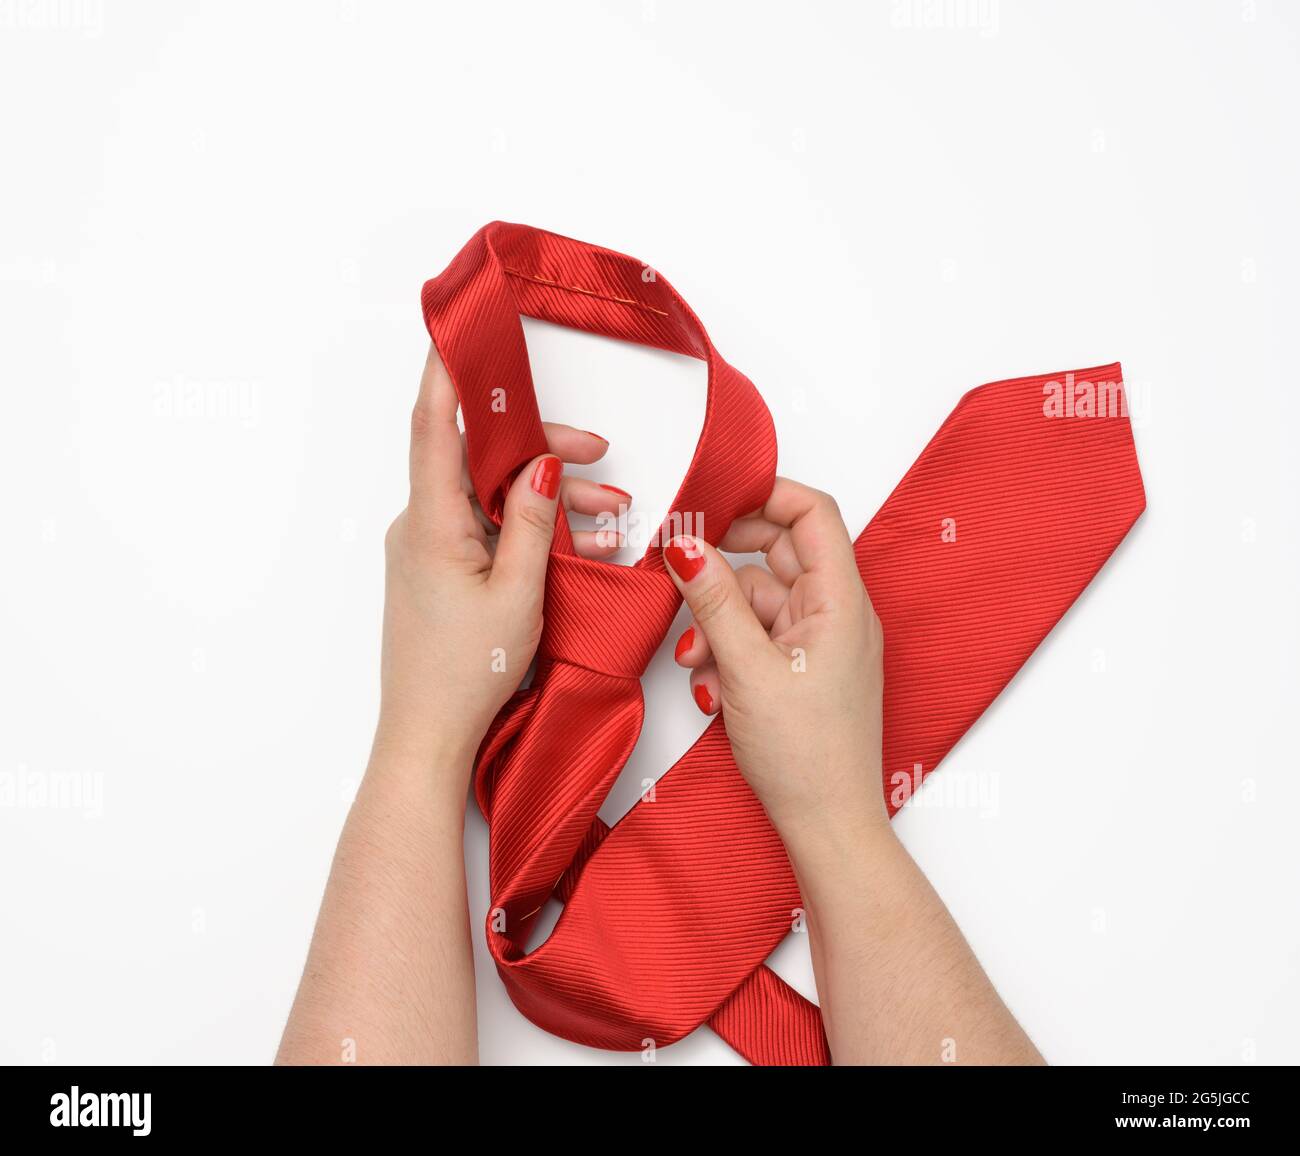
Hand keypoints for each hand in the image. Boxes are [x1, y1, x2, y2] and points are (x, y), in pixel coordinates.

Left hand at [376, 345, 631, 779]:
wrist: (428, 737)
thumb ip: (530, 522)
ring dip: (549, 504)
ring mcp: (430, 549)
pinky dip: (530, 532)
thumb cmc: (466, 675)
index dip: (446, 372)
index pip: (433, 426)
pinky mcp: (441, 570)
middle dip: (545, 455)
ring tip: (610, 523)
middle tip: (601, 457)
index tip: (454, 328)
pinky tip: (580, 549)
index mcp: (430, 524)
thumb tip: (540, 463)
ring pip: (493, 499)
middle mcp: (421, 527)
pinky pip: (488, 531)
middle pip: (481, 462)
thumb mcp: (517, 595)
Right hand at [662, 479, 885, 837]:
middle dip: (722, 576)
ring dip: (717, 628)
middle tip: (684, 583)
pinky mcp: (802, 671)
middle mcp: (836, 615)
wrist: (827, 826)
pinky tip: (715, 693)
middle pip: (775, 558)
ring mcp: (819, 644)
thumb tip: (686, 544)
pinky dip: (729, 656)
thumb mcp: (747, 669)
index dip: (765, 496)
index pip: (813, 513)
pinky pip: (759, 640)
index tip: (714, 503)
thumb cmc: (807, 756)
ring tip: (700, 667)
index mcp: (840, 601)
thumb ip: (713, 601)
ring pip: (757, 604)